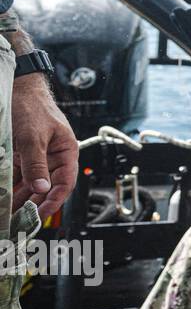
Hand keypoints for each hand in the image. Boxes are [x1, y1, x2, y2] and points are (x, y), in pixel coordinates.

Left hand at [11, 76, 77, 219]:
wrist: (17, 89)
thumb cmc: (32, 106)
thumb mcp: (33, 137)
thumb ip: (36, 164)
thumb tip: (41, 188)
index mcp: (66, 151)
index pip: (65, 182)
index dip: (54, 200)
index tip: (41, 214)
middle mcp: (54, 156)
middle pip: (47, 186)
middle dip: (35, 203)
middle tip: (22, 219)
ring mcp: (38, 156)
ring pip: (32, 183)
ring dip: (21, 198)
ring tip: (11, 212)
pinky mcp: (23, 155)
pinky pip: (19, 175)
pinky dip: (12, 186)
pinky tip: (5, 197)